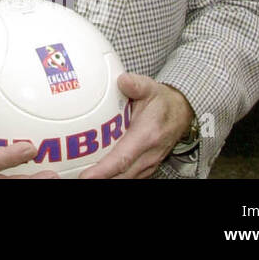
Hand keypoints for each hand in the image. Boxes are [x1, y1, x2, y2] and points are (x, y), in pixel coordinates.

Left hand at [79, 73, 193, 178]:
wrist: (181, 114)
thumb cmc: (162, 102)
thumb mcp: (150, 88)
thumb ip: (136, 84)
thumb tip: (123, 80)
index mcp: (147, 136)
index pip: (123, 158)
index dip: (103, 170)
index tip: (86, 176)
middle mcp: (148, 154)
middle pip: (121, 175)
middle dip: (99, 178)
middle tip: (77, 176)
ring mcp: (148, 163)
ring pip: (125, 178)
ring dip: (105, 178)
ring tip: (83, 175)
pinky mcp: (146, 167)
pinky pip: (128, 176)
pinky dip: (113, 176)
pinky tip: (96, 172)